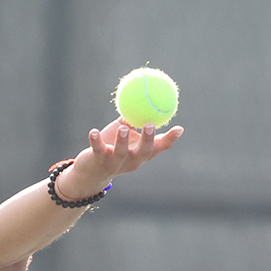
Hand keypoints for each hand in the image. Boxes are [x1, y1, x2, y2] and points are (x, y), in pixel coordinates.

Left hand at [60, 119, 183, 195]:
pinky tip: (93, 132)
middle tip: (150, 125)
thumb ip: (135, 121)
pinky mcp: (98, 161)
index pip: (159, 148)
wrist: (92, 171)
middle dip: (148, 140)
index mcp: (142, 154)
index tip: (179, 128)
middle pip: (143, 152)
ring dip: (122, 141)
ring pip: (121, 153)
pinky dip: (96, 141)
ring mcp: (115, 163)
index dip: (170, 140)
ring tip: (123, 128)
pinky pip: (97, 150)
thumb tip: (145, 99)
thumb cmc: (112, 147)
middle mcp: (132, 161)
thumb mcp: (127, 135)